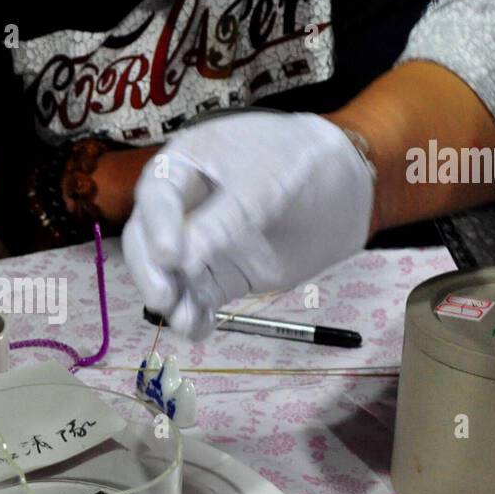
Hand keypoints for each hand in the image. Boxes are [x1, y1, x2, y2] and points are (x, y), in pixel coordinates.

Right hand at [122, 111, 374, 339]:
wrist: (345, 188)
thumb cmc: (303, 163)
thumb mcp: (268, 182)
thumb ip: (228, 219)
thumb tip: (184, 261)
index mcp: (187, 165)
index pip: (158, 193)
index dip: (157, 225)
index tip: (170, 257)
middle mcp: (183, 206)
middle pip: (149, 239)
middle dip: (151, 271)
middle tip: (163, 298)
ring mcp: (200, 243)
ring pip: (169, 274)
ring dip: (172, 300)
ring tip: (185, 322)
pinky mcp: (219, 275)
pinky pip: (197, 297)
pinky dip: (194, 315)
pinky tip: (198, 330)